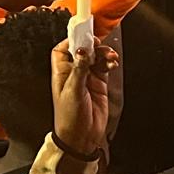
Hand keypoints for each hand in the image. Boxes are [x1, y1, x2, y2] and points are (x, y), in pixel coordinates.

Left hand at [51, 39, 116, 157]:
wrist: (81, 138)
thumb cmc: (69, 118)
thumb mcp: (73, 92)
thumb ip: (79, 70)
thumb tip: (81, 51)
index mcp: (61, 73)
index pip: (63, 49)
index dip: (72, 40)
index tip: (82, 35)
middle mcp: (74, 73)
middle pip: (82, 50)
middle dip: (91, 45)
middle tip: (98, 44)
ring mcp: (87, 78)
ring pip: (95, 57)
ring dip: (103, 54)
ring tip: (110, 56)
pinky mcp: (99, 84)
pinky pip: (104, 67)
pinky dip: (109, 63)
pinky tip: (112, 63)